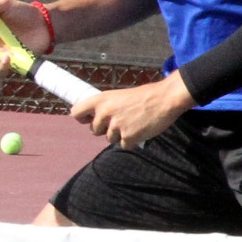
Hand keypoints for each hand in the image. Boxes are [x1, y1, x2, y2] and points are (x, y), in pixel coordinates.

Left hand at [69, 74, 194, 149]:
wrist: (165, 99)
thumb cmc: (143, 96)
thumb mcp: (118, 96)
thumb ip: (105, 107)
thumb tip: (96, 118)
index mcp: (100, 100)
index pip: (76, 113)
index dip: (83, 119)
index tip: (90, 119)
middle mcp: (105, 113)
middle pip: (94, 130)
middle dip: (106, 129)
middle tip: (121, 121)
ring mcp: (116, 126)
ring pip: (109, 139)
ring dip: (120, 135)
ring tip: (133, 124)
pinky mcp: (128, 137)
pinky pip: (124, 145)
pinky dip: (132, 142)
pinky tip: (140, 131)